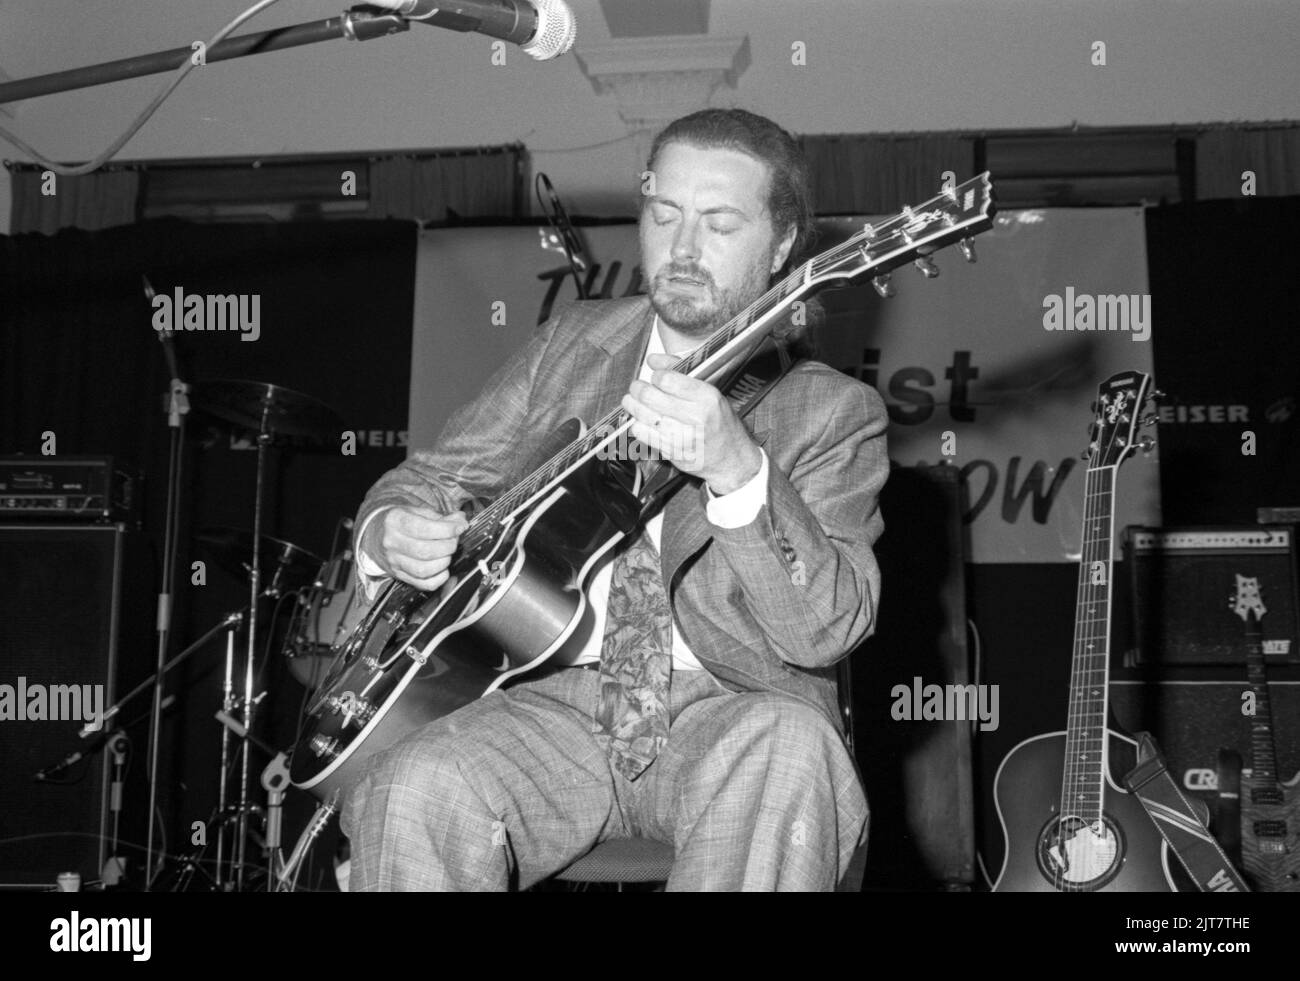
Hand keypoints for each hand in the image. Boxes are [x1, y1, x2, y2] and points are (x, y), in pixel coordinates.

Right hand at [362, 505, 468, 590]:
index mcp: (395, 521)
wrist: (378, 535)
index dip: (447, 530)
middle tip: (454, 541)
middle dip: (448, 546)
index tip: (459, 528)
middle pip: (425, 551)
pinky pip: (423, 584)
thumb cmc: (403, 522)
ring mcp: (394, 562)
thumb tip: (461, 522)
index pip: (424, 528)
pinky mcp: (399, 576)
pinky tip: (443, 568)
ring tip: (447, 553)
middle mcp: (391, 543)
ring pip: (424, 570)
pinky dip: (439, 579)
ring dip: (444, 562)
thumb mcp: (419, 512)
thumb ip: (442, 517)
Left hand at [622, 352, 762, 494]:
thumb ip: (680, 372)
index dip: (656, 376)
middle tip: (637, 387)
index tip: (656, 377)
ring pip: (642, 415)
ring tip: (633, 401)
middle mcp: (696, 418)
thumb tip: (653, 359)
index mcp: (707, 398)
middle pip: (649, 396)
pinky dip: (637, 424)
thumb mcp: (709, 391)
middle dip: (638, 388)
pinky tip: (643, 420)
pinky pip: (642, 434)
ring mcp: (682, 438)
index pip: (667, 379)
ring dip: (632, 405)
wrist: (732, 458)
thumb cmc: (720, 422)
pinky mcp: (671, 452)